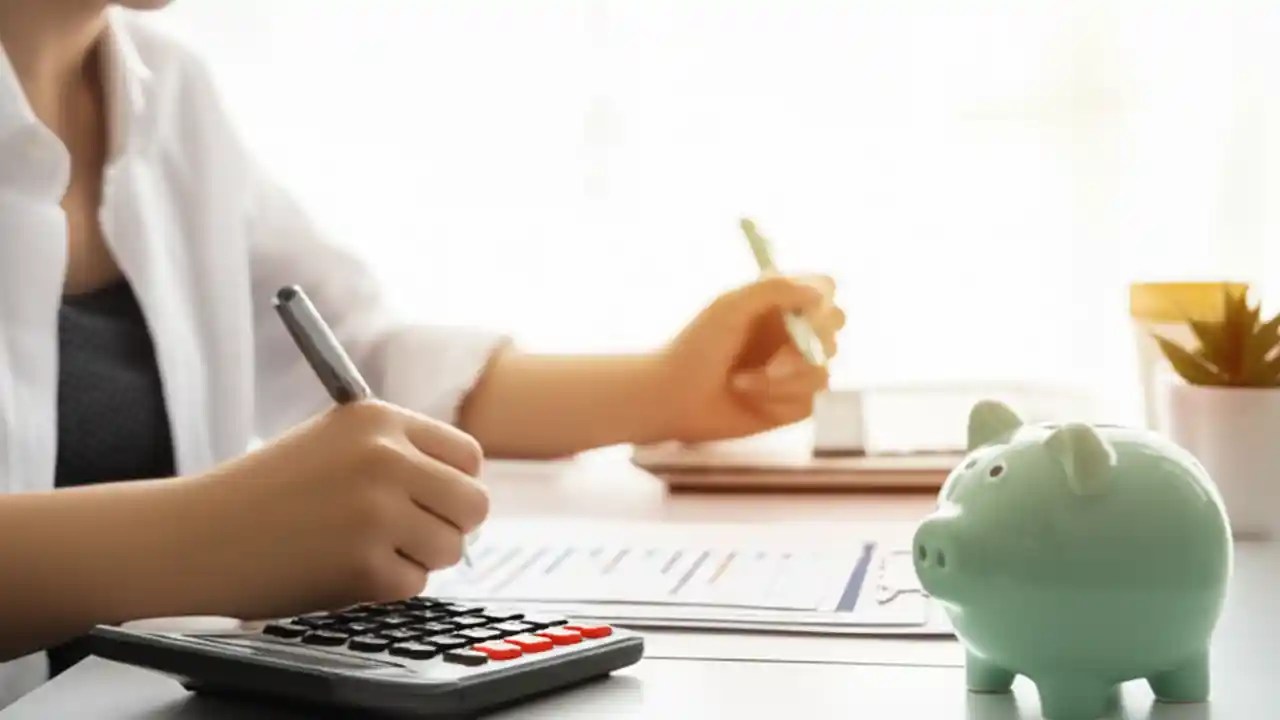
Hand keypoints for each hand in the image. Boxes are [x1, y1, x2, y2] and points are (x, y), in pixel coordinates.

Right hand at [188, 400, 488, 619]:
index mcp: (378, 419)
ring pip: (449, 549)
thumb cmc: (264, 495)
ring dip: (416, 559)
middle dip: (449, 527)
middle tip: (410, 536)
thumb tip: (467, 488)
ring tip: (363, 550)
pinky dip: (384, 588)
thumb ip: (398, 455)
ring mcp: (376, 511)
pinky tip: (340, 571)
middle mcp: (385, 457)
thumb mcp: (333, 444)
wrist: (194, 538)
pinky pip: (413, 585)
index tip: (435, 502)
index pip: (467, 456)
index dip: (455, 485)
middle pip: (473, 504)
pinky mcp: (364, 563)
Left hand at [656, 274, 843, 442]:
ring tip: (740, 382)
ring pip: (822, 372)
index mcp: (779, 304)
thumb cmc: (696, 347)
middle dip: (807, 348)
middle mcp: (793, 334)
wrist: (674, 398)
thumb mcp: (729, 307)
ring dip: (780, 381)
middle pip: (833, 331)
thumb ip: (773, 290)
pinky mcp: (793, 405)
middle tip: (776, 360)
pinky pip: (809, 402)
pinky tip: (748, 399)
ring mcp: (795, 371)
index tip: (806, 313)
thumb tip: (819, 294)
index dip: (823, 302)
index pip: (825, 291)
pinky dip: (776, 401)